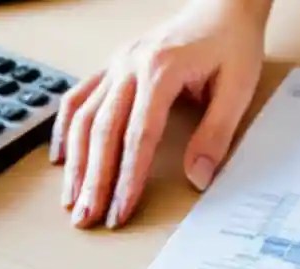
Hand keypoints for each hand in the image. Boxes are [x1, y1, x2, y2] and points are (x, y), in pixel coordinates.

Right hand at [53, 0, 269, 228]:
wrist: (222, 5)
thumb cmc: (232, 43)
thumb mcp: (238, 89)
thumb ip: (216, 134)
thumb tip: (197, 178)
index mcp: (160, 70)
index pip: (137, 136)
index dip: (127, 178)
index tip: (120, 210)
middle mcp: (129, 65)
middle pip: (102, 131)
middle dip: (93, 180)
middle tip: (86, 217)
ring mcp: (116, 64)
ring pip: (83, 116)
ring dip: (75, 162)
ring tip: (70, 200)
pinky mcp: (113, 66)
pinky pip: (79, 97)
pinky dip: (65, 128)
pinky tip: (61, 158)